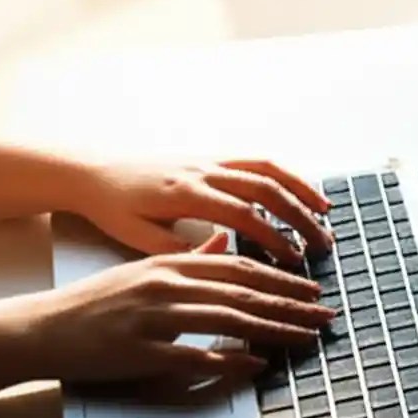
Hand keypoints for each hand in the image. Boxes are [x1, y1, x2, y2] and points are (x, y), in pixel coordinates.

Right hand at [17, 233, 333, 391]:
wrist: (44, 328)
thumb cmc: (97, 302)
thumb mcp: (144, 268)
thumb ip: (188, 257)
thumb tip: (224, 243)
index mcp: (172, 264)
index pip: (241, 268)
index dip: (283, 279)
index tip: (313, 289)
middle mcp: (168, 286)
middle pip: (245, 293)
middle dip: (293, 305)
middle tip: (325, 315)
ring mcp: (156, 318)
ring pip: (230, 322)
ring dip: (275, 331)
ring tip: (306, 338)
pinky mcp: (144, 352)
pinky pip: (196, 357)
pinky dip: (231, 362)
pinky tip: (258, 365)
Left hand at [75, 159, 333, 262]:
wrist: (91, 172)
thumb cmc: (113, 209)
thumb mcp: (140, 240)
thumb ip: (183, 250)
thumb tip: (226, 255)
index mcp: (186, 194)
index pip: (243, 215)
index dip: (274, 238)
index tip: (294, 260)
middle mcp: (203, 171)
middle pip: (265, 189)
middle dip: (300, 216)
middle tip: (322, 242)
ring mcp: (210, 160)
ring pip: (267, 168)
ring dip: (301, 188)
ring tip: (326, 211)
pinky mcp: (212, 157)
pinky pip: (256, 161)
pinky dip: (285, 175)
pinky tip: (300, 191)